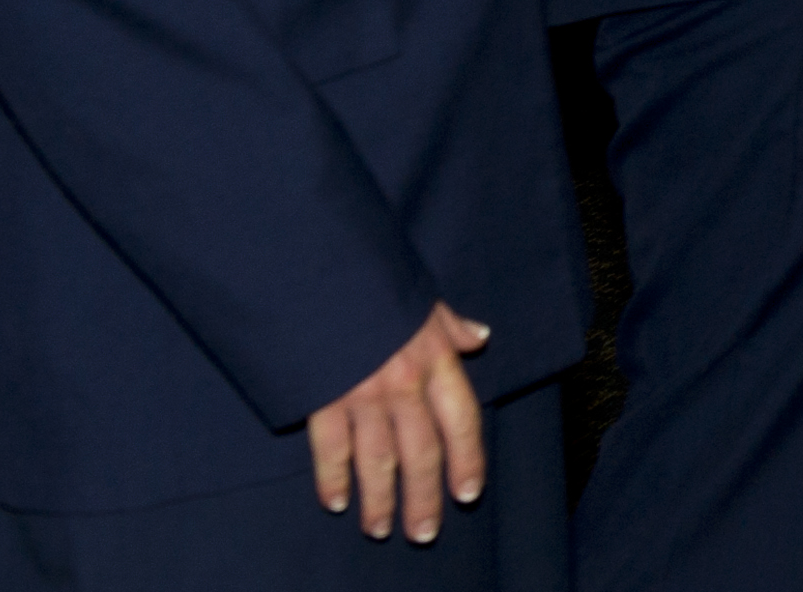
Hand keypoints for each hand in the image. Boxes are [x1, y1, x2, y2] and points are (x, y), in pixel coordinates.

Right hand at [307, 301, 489, 542]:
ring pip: (378, 460)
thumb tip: (480, 338)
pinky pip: (331, 449)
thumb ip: (450, 326)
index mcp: (434, 358)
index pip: (461, 420)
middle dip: (423, 497)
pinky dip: (332, 479)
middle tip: (423, 532)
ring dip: (380, 499)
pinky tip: (336, 501)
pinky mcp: (323, 399)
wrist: (322, 271)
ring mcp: (362, 394)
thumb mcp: (423, 299)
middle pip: (421, 452)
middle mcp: (404, 383)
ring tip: (381, 528)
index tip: (467, 492)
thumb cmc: (376, 283)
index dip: (467, 459)